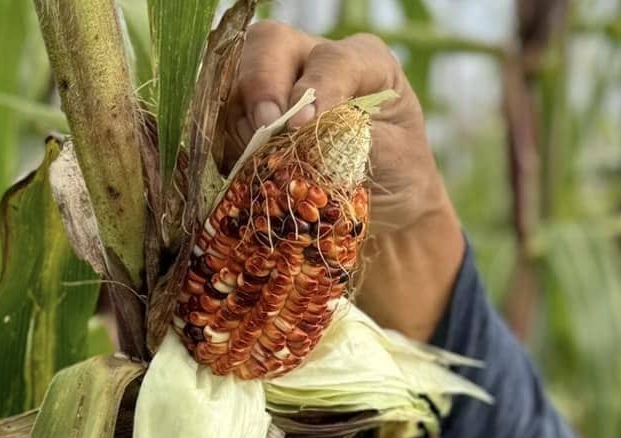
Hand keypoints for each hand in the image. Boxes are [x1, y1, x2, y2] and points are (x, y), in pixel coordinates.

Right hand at [223, 22, 467, 339]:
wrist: (387, 210)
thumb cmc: (400, 177)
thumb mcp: (395, 157)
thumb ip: (355, 138)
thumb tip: (309, 131)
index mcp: (363, 62)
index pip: (332, 59)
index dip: (316, 88)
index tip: (308, 124)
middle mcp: (313, 60)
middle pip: (270, 45)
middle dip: (263, 84)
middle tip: (266, 128)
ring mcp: (276, 84)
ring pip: (237, 77)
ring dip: (242, 118)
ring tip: (259, 156)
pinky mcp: (249, 115)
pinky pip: (221, 116)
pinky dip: (226, 140)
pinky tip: (243, 166)